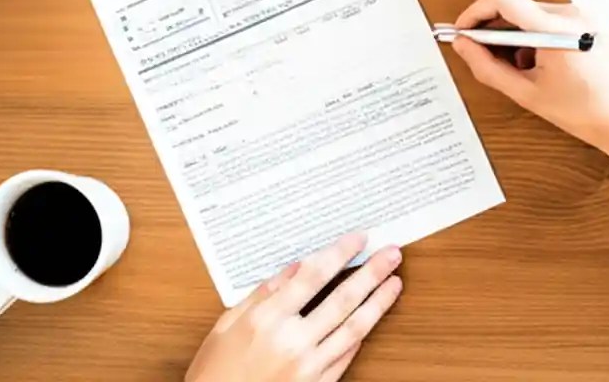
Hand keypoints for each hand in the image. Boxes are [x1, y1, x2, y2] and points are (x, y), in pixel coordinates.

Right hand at [185, 232, 403, 381]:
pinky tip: (370, 321)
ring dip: (378, 303)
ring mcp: (308, 368)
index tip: (359, 239)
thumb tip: (297, 267)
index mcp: (267, 320)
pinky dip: (359, 338)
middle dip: (372, 273)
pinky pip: (346, 358)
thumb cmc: (214, 373)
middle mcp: (292, 342)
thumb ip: (263, 294)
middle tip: (392, 254)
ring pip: (354, 328)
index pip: (314, 276)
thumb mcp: (226, 326)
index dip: (340, 253)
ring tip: (394, 283)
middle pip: (343, 299)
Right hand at [449, 0, 608, 155]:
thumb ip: (488, 68)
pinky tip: (549, 65)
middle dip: (498, 31)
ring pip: (536, 14)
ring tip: (529, 70)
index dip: (476, 11)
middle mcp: (575, 13)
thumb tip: (464, 47)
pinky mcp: (596, 18)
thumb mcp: (528, 94)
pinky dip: (542, 37)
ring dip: (522, 37)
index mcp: (557, 30)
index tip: (466, 30)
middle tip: (491, 59)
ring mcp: (588, 13)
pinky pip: (556, 19)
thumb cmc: (590, 112)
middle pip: (518, 6)